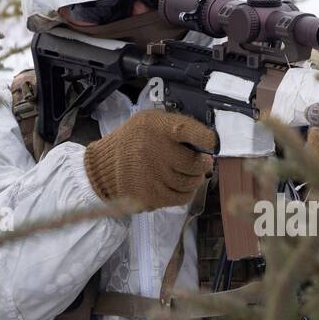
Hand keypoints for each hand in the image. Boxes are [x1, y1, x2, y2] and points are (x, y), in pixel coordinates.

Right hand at [83, 110, 216, 210]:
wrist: (105, 166)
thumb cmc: (135, 140)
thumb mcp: (151, 122)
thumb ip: (177, 127)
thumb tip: (208, 142)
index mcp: (157, 127)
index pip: (190, 131)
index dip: (206, 138)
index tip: (212, 143)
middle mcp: (156, 151)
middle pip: (196, 163)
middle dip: (202, 163)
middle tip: (199, 161)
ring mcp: (154, 176)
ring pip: (192, 182)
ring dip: (194, 178)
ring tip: (185, 172)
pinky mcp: (152, 196)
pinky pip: (183, 197)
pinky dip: (186, 192)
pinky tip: (178, 184)